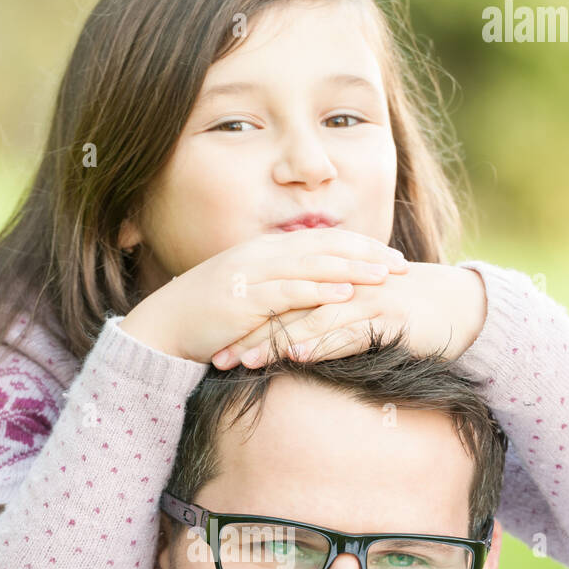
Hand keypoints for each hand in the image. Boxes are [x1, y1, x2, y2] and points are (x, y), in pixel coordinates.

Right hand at [116, 229, 408, 363]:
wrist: (166, 326)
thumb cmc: (209, 318)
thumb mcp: (250, 298)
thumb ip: (280, 293)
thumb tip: (312, 299)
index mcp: (267, 252)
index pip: (322, 242)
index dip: (359, 247)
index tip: (390, 257)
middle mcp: (264, 255)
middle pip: (325, 247)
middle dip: (367, 254)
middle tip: (402, 265)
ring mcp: (254, 275)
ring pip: (313, 265)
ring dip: (352, 269)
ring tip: (385, 276)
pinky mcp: (246, 299)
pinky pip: (289, 292)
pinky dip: (319, 291)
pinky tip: (345, 294)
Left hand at [210, 262, 487, 368]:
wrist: (462, 308)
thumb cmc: (411, 316)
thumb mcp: (364, 315)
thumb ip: (331, 325)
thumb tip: (296, 348)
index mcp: (334, 284)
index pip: (281, 303)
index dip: (248, 324)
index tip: (218, 345)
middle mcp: (344, 286)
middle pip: (287, 311)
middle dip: (250, 335)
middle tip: (218, 358)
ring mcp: (365, 298)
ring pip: (310, 320)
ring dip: (276, 342)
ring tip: (247, 360)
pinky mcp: (387, 315)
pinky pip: (348, 331)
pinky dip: (321, 344)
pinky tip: (298, 356)